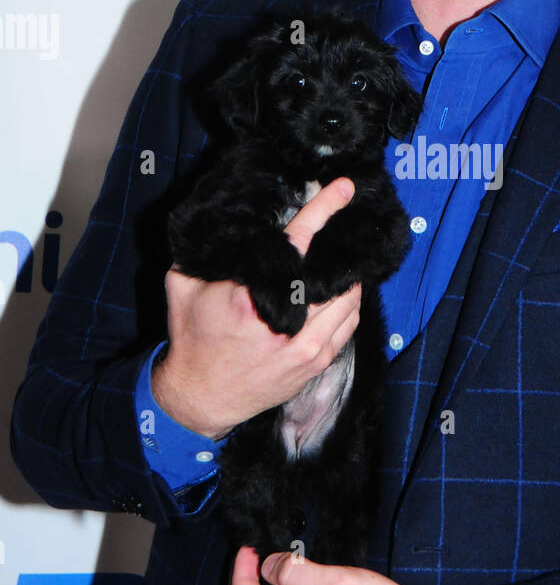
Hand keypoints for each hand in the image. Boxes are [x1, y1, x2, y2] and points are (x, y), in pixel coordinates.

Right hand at [152, 178, 360, 437]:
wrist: (201, 397)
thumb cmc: (192, 336)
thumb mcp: (184, 286)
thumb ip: (209, 252)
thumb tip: (229, 218)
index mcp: (251, 298)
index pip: (299, 243)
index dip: (323, 209)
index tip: (342, 188)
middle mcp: (285, 322)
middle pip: (335, 271)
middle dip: (341, 245)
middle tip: (340, 230)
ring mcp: (305, 345)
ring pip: (350, 298)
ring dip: (348, 275)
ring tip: (339, 261)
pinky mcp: (315, 362)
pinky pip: (349, 324)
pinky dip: (348, 304)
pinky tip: (337, 293)